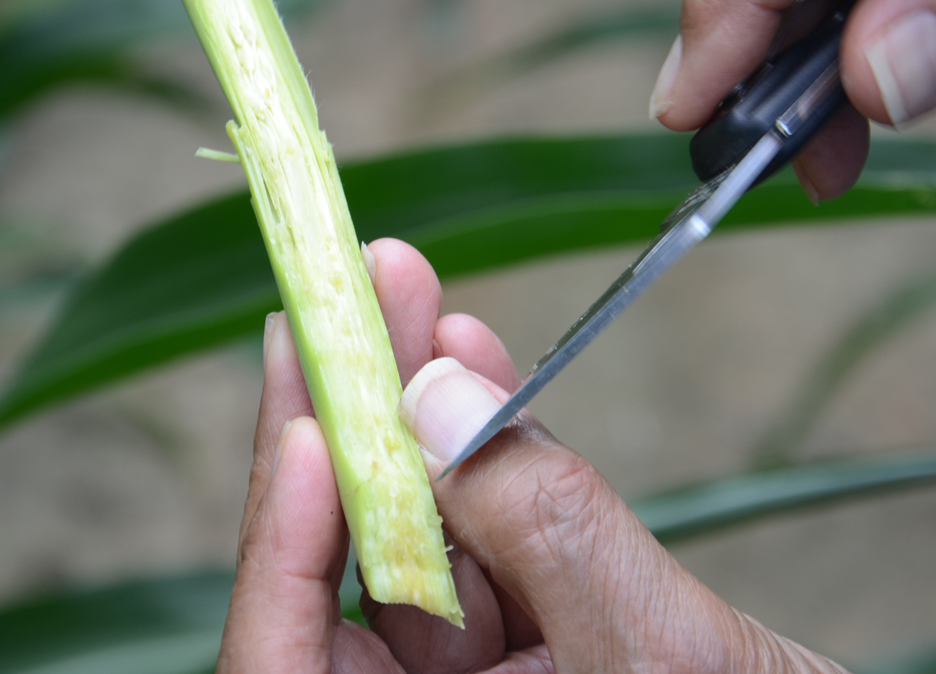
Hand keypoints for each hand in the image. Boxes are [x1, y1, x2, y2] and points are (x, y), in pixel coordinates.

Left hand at [217, 238, 849, 673]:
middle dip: (342, 433)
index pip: (291, 661)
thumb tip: (438, 396)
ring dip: (406, 412)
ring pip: (411, 534)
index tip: (309, 428)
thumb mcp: (652, 646)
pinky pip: (480, 530)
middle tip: (332, 315)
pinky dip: (478, 443)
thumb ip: (545, 525)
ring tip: (404, 299)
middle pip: (340, 576)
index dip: (283, 547)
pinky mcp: (526, 635)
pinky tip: (465, 356)